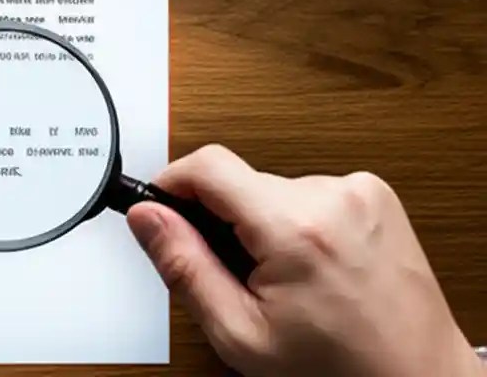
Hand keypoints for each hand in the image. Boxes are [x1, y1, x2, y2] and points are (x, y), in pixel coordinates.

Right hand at [127, 145, 481, 376]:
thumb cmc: (341, 369)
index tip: (160, 206)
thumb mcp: (241, 334)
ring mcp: (361, 192)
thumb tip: (146, 216)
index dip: (171, 182)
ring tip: (285, 279)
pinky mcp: (375, 194)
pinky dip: (298, 222)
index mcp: (296, 228)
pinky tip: (312, 266)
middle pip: (240, 181)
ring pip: (273, 188)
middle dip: (224, 221)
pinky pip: (309, 192)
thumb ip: (184, 268)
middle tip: (237, 275)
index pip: (208, 165)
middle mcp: (334, 196)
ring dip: (264, 224)